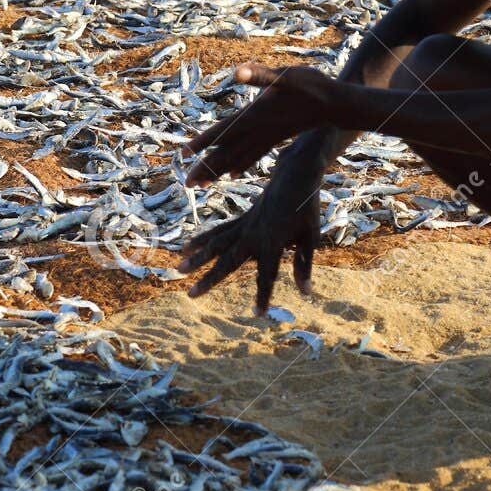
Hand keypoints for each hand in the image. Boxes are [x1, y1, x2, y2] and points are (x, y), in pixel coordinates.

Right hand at [178, 151, 322, 310]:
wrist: (295, 176)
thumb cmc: (305, 209)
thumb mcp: (310, 237)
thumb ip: (304, 265)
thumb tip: (305, 292)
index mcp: (273, 243)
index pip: (267, 276)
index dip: (263, 296)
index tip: (257, 314)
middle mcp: (253, 236)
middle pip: (227, 262)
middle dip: (209, 280)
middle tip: (190, 295)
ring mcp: (244, 226)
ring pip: (216, 245)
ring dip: (197, 258)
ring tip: (179, 270)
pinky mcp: (241, 218)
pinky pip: (219, 231)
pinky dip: (202, 238)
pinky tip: (187, 245)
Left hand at [183, 64, 336, 186]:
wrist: (336, 104)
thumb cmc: (312, 86)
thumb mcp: (286, 75)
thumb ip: (261, 75)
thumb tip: (238, 71)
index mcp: (255, 116)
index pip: (224, 131)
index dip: (204, 141)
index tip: (183, 153)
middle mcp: (259, 131)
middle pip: (228, 152)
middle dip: (207, 167)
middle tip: (187, 184)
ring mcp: (267, 137)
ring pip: (239, 158)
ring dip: (219, 171)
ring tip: (201, 184)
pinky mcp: (275, 138)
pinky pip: (254, 156)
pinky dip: (241, 165)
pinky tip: (232, 175)